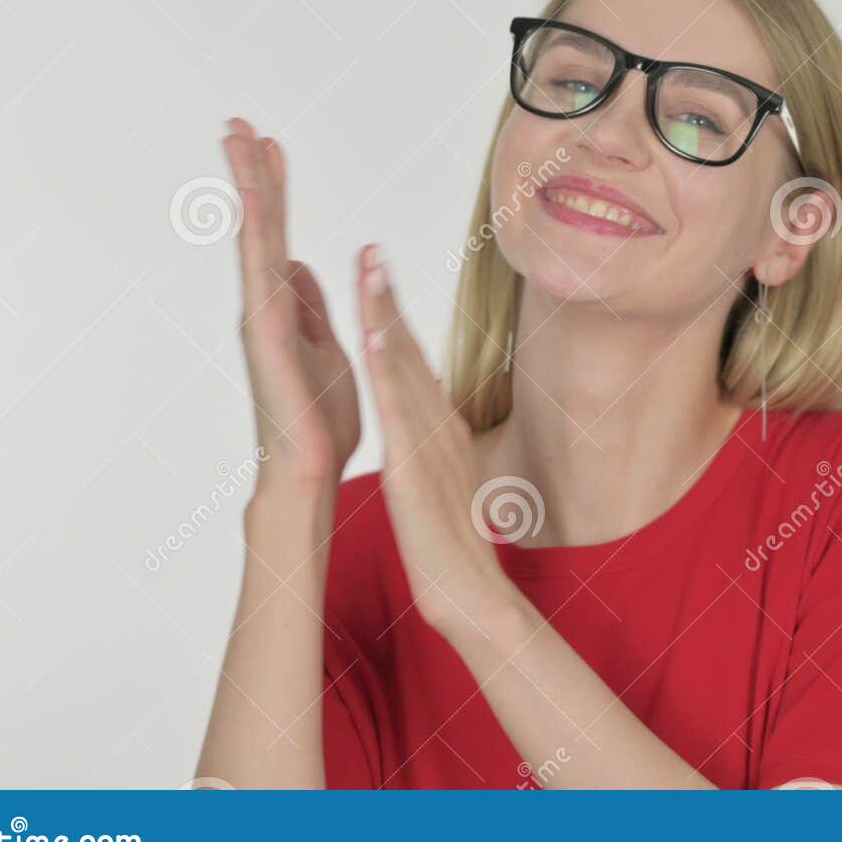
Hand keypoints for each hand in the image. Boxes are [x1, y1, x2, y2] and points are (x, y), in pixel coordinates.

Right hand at [223, 118, 361, 502]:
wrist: (307, 471)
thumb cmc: (317, 420)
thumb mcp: (323, 346)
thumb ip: (309, 306)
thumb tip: (296, 265)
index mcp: (282, 308)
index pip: (279, 235)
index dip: (275, 189)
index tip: (271, 144)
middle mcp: (264, 308)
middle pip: (259, 226)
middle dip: (250, 173)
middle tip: (238, 122)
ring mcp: (261, 320)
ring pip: (255, 241)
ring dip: (248, 188)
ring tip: (238, 139)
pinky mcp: (267, 340)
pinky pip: (263, 277)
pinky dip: (260, 237)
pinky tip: (258, 202)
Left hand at [354, 244, 517, 636]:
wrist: (471, 595)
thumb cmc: (452, 546)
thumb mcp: (441, 482)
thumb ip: (431, 449)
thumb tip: (421, 428)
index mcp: (438, 429)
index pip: (410, 362)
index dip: (392, 314)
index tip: (375, 271)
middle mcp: (437, 426)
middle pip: (408, 353)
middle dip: (387, 297)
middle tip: (371, 246)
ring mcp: (428, 444)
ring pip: (403, 370)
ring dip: (386, 316)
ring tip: (370, 268)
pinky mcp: (414, 467)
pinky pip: (399, 412)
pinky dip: (388, 371)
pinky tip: (374, 335)